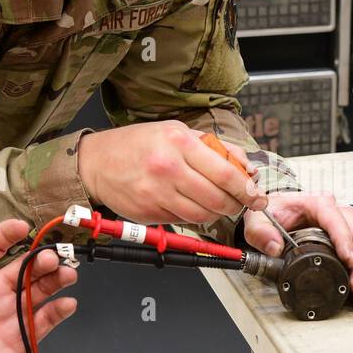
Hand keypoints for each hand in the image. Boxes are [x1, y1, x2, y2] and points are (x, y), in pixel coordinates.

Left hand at [0, 220, 77, 352]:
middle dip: (42, 258)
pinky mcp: (21, 341)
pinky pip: (46, 321)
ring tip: (67, 275)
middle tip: (52, 259)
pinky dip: (60, 311)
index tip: (24, 229)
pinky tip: (67, 304)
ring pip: (40, 290)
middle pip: (24, 267)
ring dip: (56, 279)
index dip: (9, 234)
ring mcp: (8, 318)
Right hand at [77, 121, 267, 224]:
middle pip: (217, 198)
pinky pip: (184, 221)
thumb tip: (247, 167)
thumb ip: (216, 148)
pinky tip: (192, 204)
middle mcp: (168, 168)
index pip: (225, 173)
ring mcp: (157, 193)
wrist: (96, 163)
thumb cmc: (138, 144)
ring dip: (217, 213)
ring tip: (217, 204)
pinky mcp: (149, 212)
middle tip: (240, 203)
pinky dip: (195, 216)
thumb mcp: (178, 132)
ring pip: (203, 215)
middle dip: (236, 204)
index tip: (256, 195)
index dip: (247, 189)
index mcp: (179, 142)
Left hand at [244, 194, 352, 307]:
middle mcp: (337, 212)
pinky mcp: (348, 239)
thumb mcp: (258, 220)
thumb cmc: (273, 213)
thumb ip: (260, 232)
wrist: (276, 215)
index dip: (344, 240)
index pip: (337, 219)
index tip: (347, 260)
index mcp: (317, 203)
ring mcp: (345, 225)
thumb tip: (274, 246)